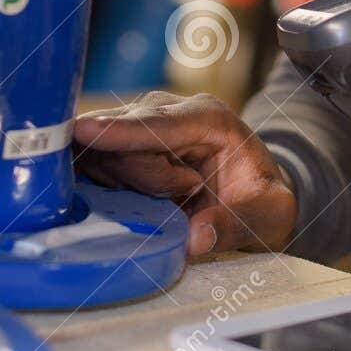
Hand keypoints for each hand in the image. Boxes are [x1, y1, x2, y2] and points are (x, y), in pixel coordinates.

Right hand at [74, 92, 297, 258]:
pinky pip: (97, 162)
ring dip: (131, 183)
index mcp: (211, 118)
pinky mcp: (125, 145)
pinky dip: (107, 184)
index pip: (158, 123)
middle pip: (125, 137)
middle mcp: (172, 111)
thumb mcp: (268, 216)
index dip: (120, 132)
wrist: (256, 195)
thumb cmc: (263, 200)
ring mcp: (144, 125)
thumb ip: (234, 225)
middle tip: (186, 195)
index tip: (82, 131)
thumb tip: (194, 238)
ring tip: (177, 195)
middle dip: (142, 176)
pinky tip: (137, 197)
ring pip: (106, 152)